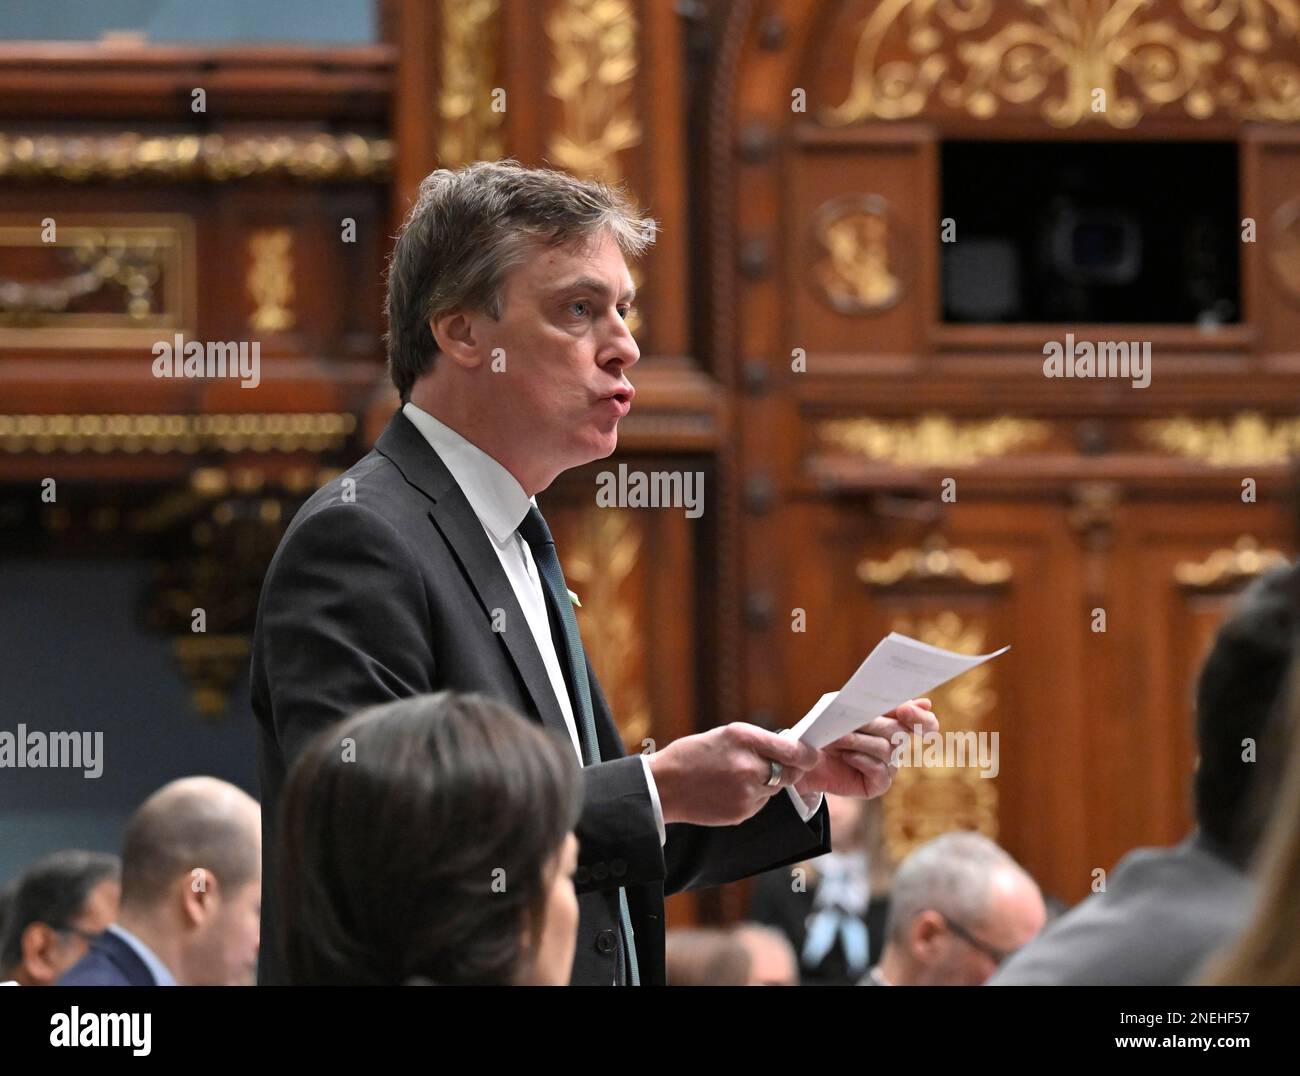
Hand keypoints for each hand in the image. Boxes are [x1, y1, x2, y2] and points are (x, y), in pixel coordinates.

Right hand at [647, 723, 820, 825]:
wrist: (663, 786)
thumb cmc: (692, 755)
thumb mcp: (725, 735)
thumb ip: (758, 741)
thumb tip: (790, 748)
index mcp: (745, 739)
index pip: (793, 750)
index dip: (807, 754)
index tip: (812, 755)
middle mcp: (749, 766)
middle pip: (789, 773)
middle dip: (789, 770)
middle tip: (780, 766)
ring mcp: (746, 793)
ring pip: (775, 789)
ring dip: (767, 783)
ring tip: (738, 777)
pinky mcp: (742, 813)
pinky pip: (759, 804)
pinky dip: (752, 797)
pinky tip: (729, 791)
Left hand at [794, 698, 936, 799]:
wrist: (805, 756)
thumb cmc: (827, 727)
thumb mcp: (847, 707)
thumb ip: (879, 705)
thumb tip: (925, 703)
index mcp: (895, 723)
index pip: (926, 724)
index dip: (921, 718)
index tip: (905, 711)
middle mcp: (896, 745)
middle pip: (900, 732)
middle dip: (872, 724)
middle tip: (847, 721)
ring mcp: (889, 766)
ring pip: (886, 750)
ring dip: (859, 740)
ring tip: (835, 738)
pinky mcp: (878, 784)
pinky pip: (879, 770)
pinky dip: (861, 759)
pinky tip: (845, 756)